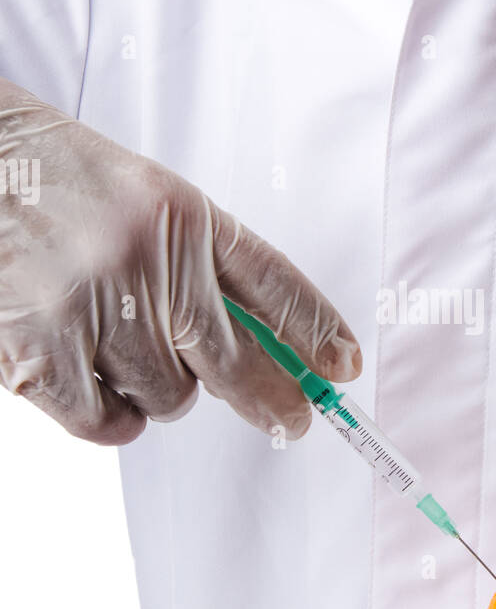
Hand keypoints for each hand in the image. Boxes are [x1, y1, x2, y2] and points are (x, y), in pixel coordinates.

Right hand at [0, 80, 360, 443]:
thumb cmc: (51, 185)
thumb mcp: (140, 199)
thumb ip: (194, 264)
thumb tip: (248, 351)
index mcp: (177, 213)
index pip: (269, 282)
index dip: (315, 330)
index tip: (344, 367)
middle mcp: (144, 258)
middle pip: (233, 363)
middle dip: (269, 399)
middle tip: (287, 420)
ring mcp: (92, 308)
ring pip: (168, 399)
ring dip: (156, 392)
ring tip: (115, 347)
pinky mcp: (38, 355)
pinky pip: (106, 423)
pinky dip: (106, 418)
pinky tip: (87, 380)